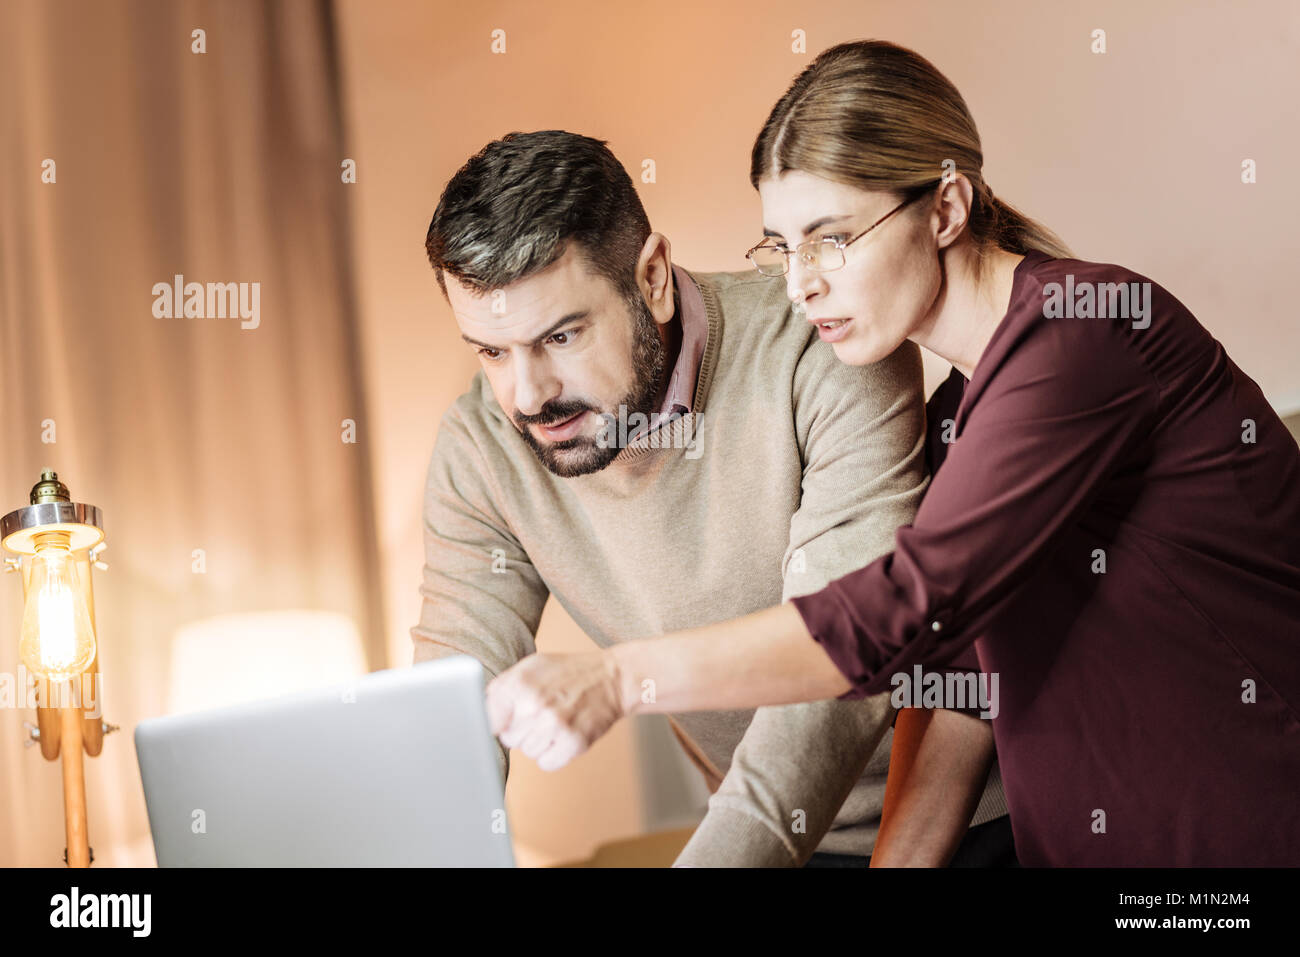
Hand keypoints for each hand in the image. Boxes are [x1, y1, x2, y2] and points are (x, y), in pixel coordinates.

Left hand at [485, 650, 629, 770]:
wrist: (612, 678)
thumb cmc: (567, 673)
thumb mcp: (530, 667)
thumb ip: (501, 688)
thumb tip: (476, 714)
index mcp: (519, 683)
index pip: (488, 721)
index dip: (499, 722)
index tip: (506, 721)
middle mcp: (534, 704)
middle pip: (509, 740)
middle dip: (522, 730)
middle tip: (542, 714)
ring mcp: (555, 724)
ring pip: (528, 753)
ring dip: (540, 742)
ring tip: (556, 721)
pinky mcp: (574, 742)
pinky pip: (546, 764)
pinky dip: (554, 755)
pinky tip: (564, 735)